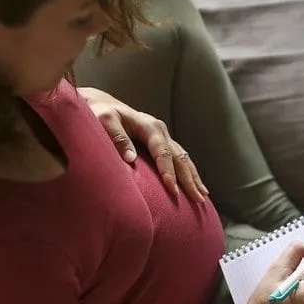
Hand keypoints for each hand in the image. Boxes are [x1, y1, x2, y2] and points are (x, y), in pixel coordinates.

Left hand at [79, 87, 208, 202]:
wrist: (102, 105)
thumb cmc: (101, 114)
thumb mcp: (104, 120)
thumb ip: (117, 137)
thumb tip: (130, 158)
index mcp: (149, 126)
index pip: (163, 152)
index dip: (168, 172)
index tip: (172, 190)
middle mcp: (161, 131)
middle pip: (179, 157)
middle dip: (189, 179)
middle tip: (197, 199)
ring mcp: (164, 137)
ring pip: (184, 159)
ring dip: (194, 177)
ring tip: (202, 196)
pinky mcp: (163, 143)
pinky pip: (180, 159)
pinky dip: (189, 173)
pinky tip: (195, 185)